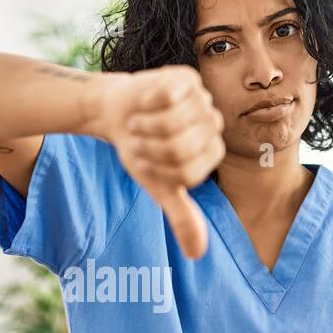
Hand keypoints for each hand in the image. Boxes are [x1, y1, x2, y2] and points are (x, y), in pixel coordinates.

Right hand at [95, 65, 224, 259]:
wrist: (118, 113)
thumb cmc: (141, 149)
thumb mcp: (159, 186)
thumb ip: (182, 217)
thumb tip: (197, 255)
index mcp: (212, 152)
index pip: (186, 172)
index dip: (157, 168)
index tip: (147, 159)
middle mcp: (214, 124)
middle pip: (179, 148)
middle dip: (148, 147)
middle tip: (139, 138)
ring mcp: (202, 99)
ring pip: (170, 123)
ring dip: (143, 125)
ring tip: (139, 121)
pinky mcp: (186, 77)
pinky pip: (164, 97)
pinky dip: (144, 103)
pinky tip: (145, 101)